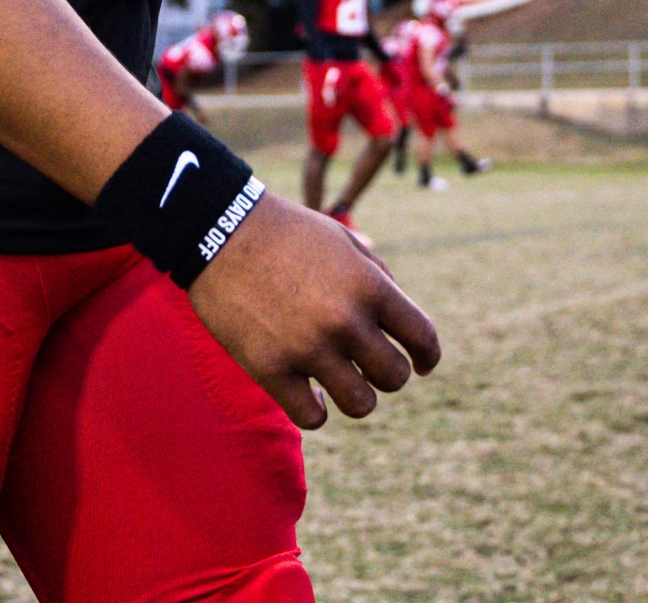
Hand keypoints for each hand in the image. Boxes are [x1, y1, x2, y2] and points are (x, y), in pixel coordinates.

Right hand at [186, 191, 439, 429]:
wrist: (219, 230)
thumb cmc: (285, 231)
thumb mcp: (341, 239)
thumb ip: (375, 275)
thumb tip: (400, 318)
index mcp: (368, 285)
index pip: (423, 337)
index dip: (428, 356)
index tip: (423, 364)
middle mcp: (344, 320)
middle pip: (395, 377)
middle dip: (387, 373)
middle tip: (369, 365)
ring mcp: (307, 348)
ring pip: (361, 405)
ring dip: (356, 396)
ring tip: (341, 382)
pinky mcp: (271, 370)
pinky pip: (313, 417)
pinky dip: (316, 410)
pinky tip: (310, 394)